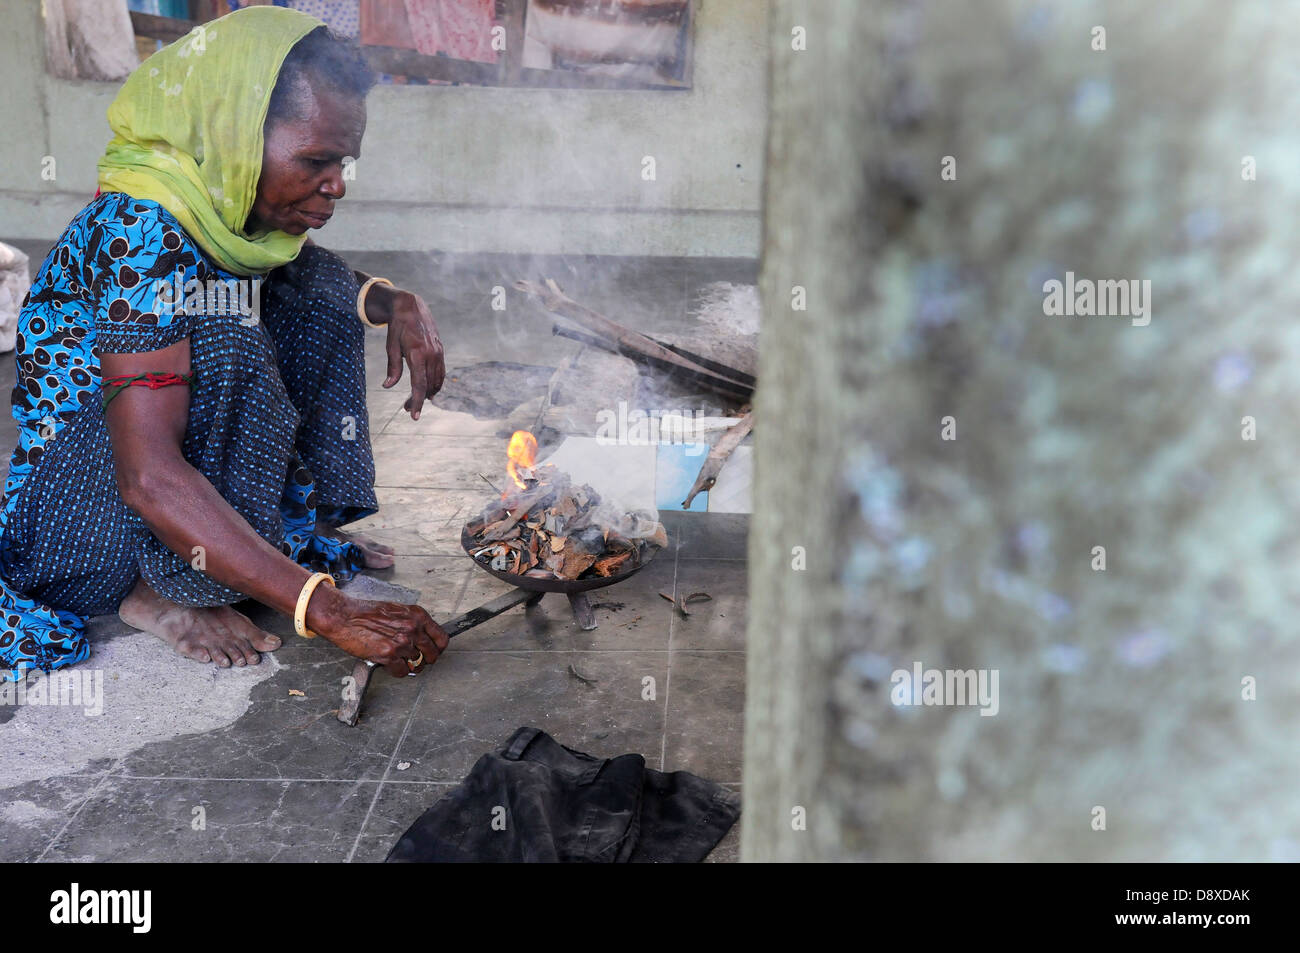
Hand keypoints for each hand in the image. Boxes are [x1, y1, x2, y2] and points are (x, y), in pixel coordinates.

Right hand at [310, 588, 448, 677]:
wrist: (344, 616)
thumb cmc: (366, 613)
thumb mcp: (397, 610)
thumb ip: (412, 622)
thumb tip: (423, 638)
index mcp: (417, 616)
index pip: (442, 638)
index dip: (438, 649)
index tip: (433, 652)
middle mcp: (413, 628)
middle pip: (432, 654)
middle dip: (426, 660)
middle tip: (416, 661)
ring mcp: (402, 642)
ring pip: (417, 664)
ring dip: (409, 666)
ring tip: (399, 661)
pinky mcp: (389, 654)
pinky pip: (401, 672)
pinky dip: (397, 672)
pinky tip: (390, 665)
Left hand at [368, 285, 444, 420]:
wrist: (411, 306)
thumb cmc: (397, 326)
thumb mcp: (391, 346)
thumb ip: (393, 368)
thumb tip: (388, 386)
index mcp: (418, 354)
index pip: (419, 385)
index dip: (417, 402)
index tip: (414, 416)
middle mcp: (431, 354)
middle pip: (429, 386)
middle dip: (419, 400)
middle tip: (407, 408)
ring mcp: (438, 352)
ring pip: (437, 381)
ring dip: (428, 392)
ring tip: (416, 399)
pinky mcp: (441, 350)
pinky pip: (440, 372)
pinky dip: (435, 382)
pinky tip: (427, 387)